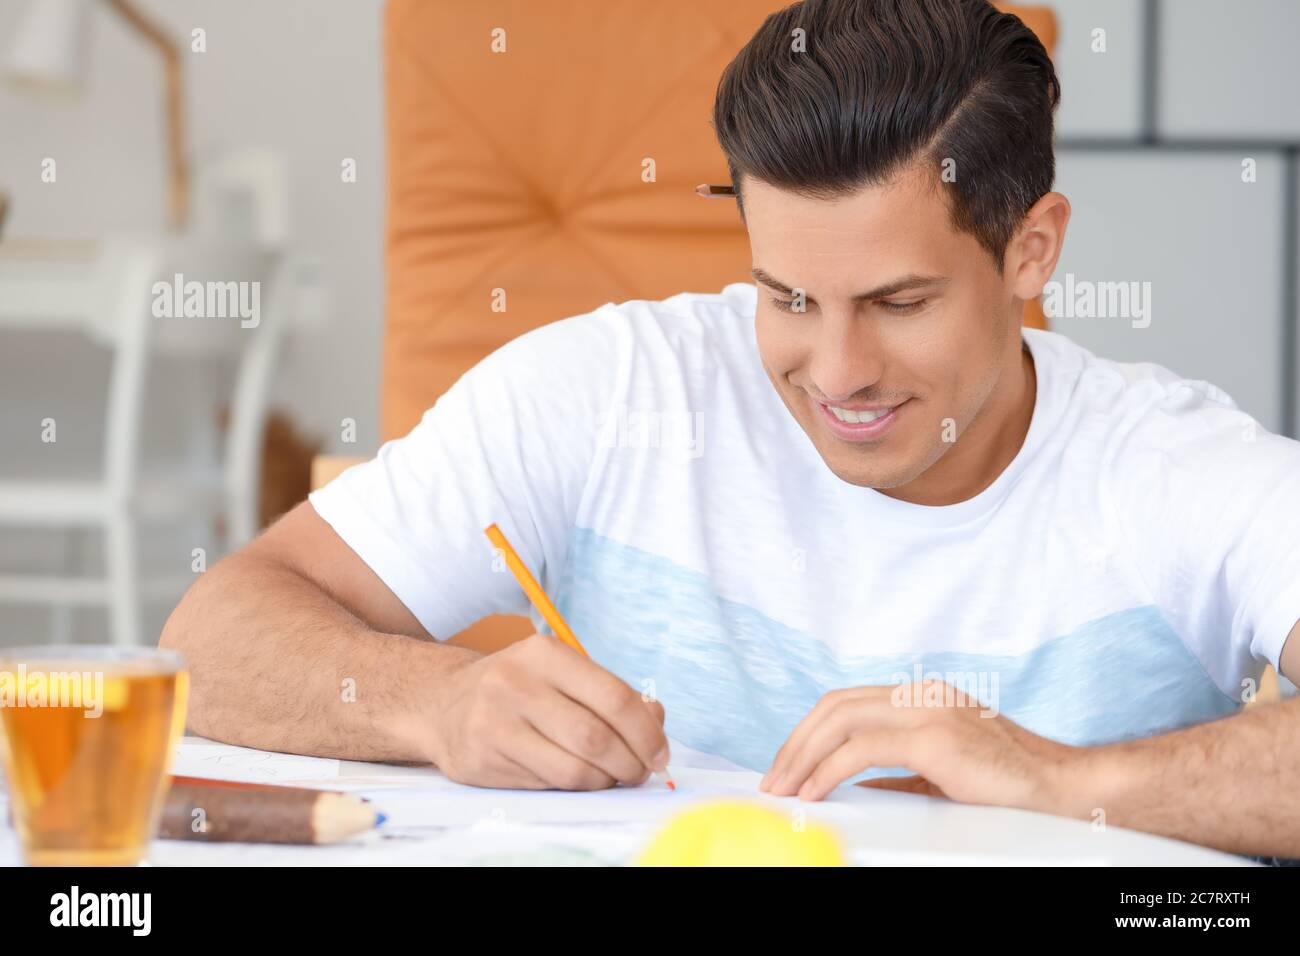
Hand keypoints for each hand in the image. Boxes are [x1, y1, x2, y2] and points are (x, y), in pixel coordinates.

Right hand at [426, 632, 669, 789]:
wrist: (443, 703)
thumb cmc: (519, 688)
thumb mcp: (561, 672)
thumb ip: (610, 693)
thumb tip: (656, 723)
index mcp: (545, 653)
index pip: (613, 697)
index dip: (646, 732)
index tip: (660, 752)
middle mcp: (516, 684)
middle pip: (595, 738)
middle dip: (631, 763)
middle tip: (641, 772)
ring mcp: (495, 723)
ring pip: (573, 769)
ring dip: (605, 782)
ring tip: (613, 777)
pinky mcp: (482, 759)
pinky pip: (547, 785)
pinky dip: (575, 788)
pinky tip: (580, 779)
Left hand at [760, 680, 1081, 813]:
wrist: (1061, 789)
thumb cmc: (1008, 783)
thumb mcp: (942, 770)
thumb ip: (899, 770)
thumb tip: (854, 783)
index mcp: (922, 696)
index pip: (847, 702)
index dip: (809, 732)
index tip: (787, 764)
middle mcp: (921, 694)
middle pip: (834, 706)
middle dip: (795, 743)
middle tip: (774, 780)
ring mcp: (927, 710)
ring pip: (840, 721)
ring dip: (802, 757)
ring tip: (784, 789)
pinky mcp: (933, 737)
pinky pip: (861, 750)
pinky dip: (827, 770)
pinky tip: (813, 791)